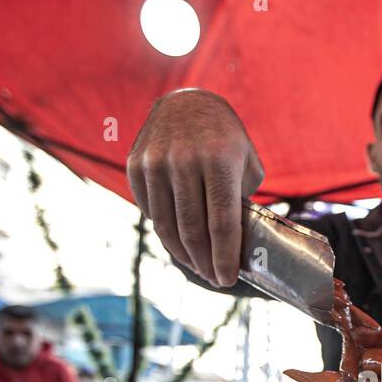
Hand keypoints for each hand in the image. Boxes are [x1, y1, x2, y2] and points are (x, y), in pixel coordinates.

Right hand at [127, 89, 264, 287]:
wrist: (186, 102)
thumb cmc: (225, 139)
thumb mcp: (246, 162)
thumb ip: (243, 199)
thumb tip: (237, 245)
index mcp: (218, 159)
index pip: (221, 223)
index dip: (224, 257)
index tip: (228, 279)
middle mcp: (184, 160)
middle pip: (193, 230)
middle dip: (205, 263)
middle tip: (214, 279)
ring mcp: (155, 162)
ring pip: (167, 226)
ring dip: (183, 255)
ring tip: (198, 267)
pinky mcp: (135, 166)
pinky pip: (150, 212)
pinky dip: (165, 232)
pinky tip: (179, 242)